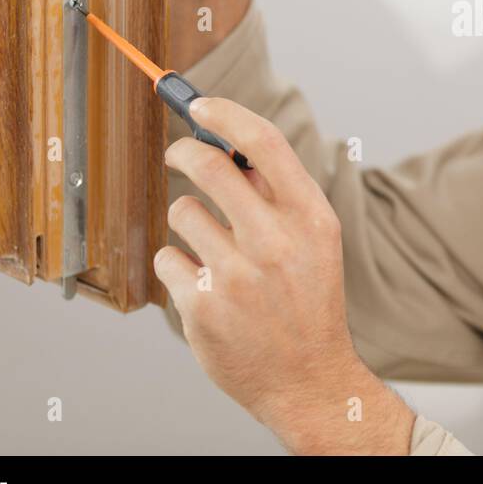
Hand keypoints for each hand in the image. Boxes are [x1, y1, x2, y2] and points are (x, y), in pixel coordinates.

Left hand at [156, 97, 413, 453]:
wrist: (309, 379)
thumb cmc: (307, 301)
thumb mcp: (315, 241)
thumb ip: (278, 194)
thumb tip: (228, 142)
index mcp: (311, 217)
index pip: (264, 142)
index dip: (224, 114)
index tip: (198, 104)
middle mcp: (275, 241)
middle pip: (208, 165)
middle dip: (184, 152)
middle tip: (178, 156)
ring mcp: (236, 275)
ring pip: (182, 211)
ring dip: (189, 223)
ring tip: (214, 251)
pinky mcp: (202, 305)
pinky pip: (167, 257)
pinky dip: (180, 267)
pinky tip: (206, 289)